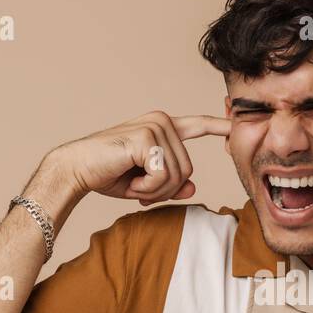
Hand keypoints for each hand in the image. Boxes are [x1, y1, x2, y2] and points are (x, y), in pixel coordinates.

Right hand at [51, 111, 230, 204]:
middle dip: (164, 190)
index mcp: (162, 127)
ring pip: (177, 176)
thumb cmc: (108, 174)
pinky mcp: (147, 138)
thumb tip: (193, 187)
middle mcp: (162, 121)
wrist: (76, 170)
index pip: (198, 125)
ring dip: (154, 191)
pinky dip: (147, 189)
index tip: (237, 125)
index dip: (219, 127)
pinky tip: (130, 182)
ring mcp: (155, 127)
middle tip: (139, 189)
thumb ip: (172, 184)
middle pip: (187, 170)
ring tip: (132, 184)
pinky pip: (163, 177)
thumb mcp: (147, 184)